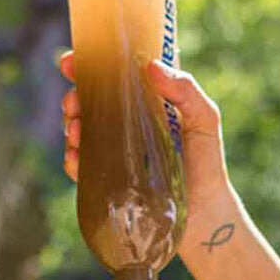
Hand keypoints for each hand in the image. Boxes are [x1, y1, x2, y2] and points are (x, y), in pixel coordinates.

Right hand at [58, 50, 232, 258]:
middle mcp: (127, 123)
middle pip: (89, 101)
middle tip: (74, 103)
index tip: (71, 62)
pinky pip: (81, 166)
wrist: (203, 216)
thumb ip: (186, 91)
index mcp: (147, 102)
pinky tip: (76, 159)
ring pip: (80, 130)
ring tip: (77, 131)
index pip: (114, 75)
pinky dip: (73, 160)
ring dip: (72, 126)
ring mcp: (114, 151)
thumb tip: (151, 67)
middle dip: (74, 97)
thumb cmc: (207, 164)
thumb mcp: (204, 121)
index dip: (89, 64)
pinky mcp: (108, 179)